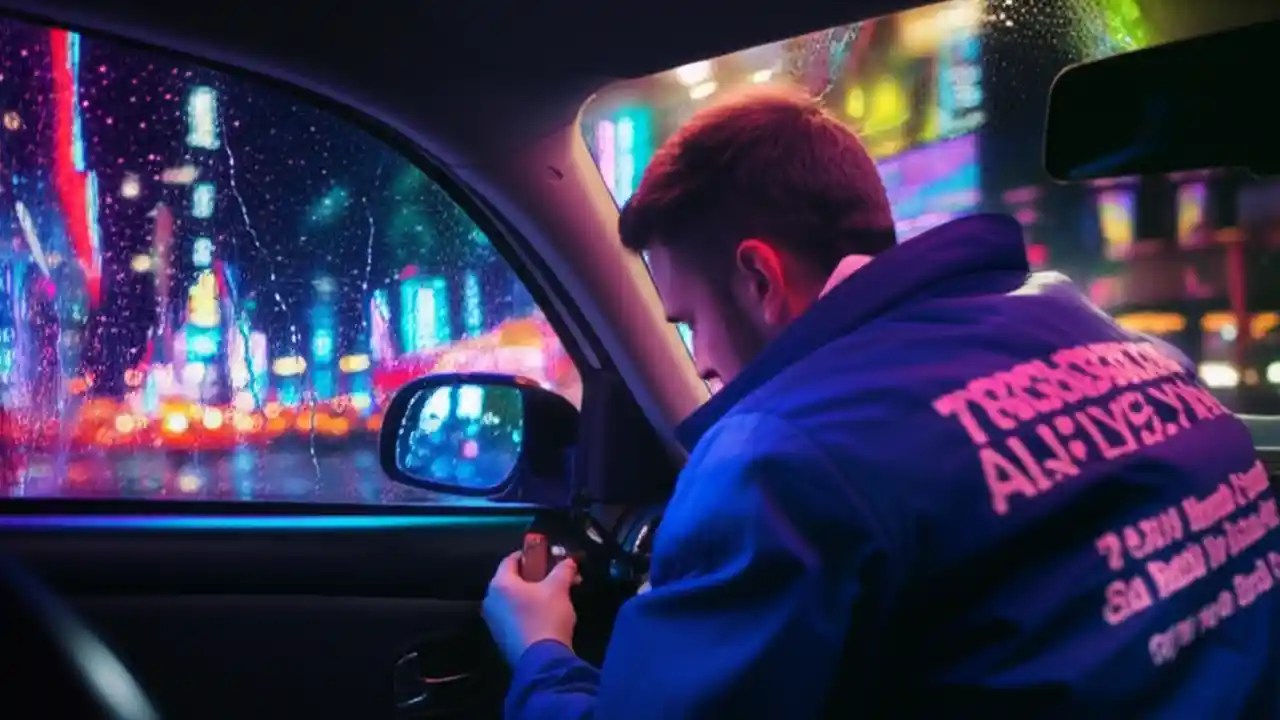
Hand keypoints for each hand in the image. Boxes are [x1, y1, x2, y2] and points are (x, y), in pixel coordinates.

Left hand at [482, 551, 579, 665]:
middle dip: (535, 577)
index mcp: (500, 584)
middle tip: (555, 578)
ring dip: (532, 595)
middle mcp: (491, 600)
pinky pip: (513, 616)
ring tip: (555, 597)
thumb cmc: (546, 616)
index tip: (546, 557)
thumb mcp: (559, 588)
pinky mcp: (501, 638)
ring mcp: (493, 621)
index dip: (529, 555)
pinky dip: (527, 611)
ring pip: (513, 600)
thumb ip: (563, 570)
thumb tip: (569, 560)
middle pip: (512, 580)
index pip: (510, 560)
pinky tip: (545, 616)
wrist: (542, 660)